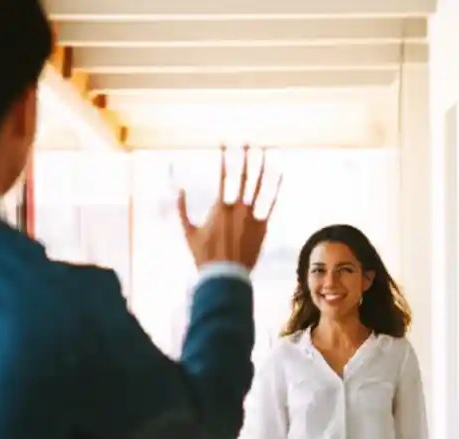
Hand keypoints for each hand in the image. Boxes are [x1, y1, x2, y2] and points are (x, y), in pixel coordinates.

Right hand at [176, 145, 281, 269]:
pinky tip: (279, 173)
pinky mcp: (262, 227)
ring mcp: (252, 217)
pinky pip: (270, 204)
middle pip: (243, 177)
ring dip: (263, 167)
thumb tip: (179, 190)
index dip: (225, 158)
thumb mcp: (188, 232)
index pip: (224, 176)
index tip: (226, 144)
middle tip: (249, 142)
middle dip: (246, 157)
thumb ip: (182, 210)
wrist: (225, 277)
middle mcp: (237, 209)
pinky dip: (275, 188)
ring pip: (260, 187)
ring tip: (266, 151)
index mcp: (219, 207)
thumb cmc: (204, 256)